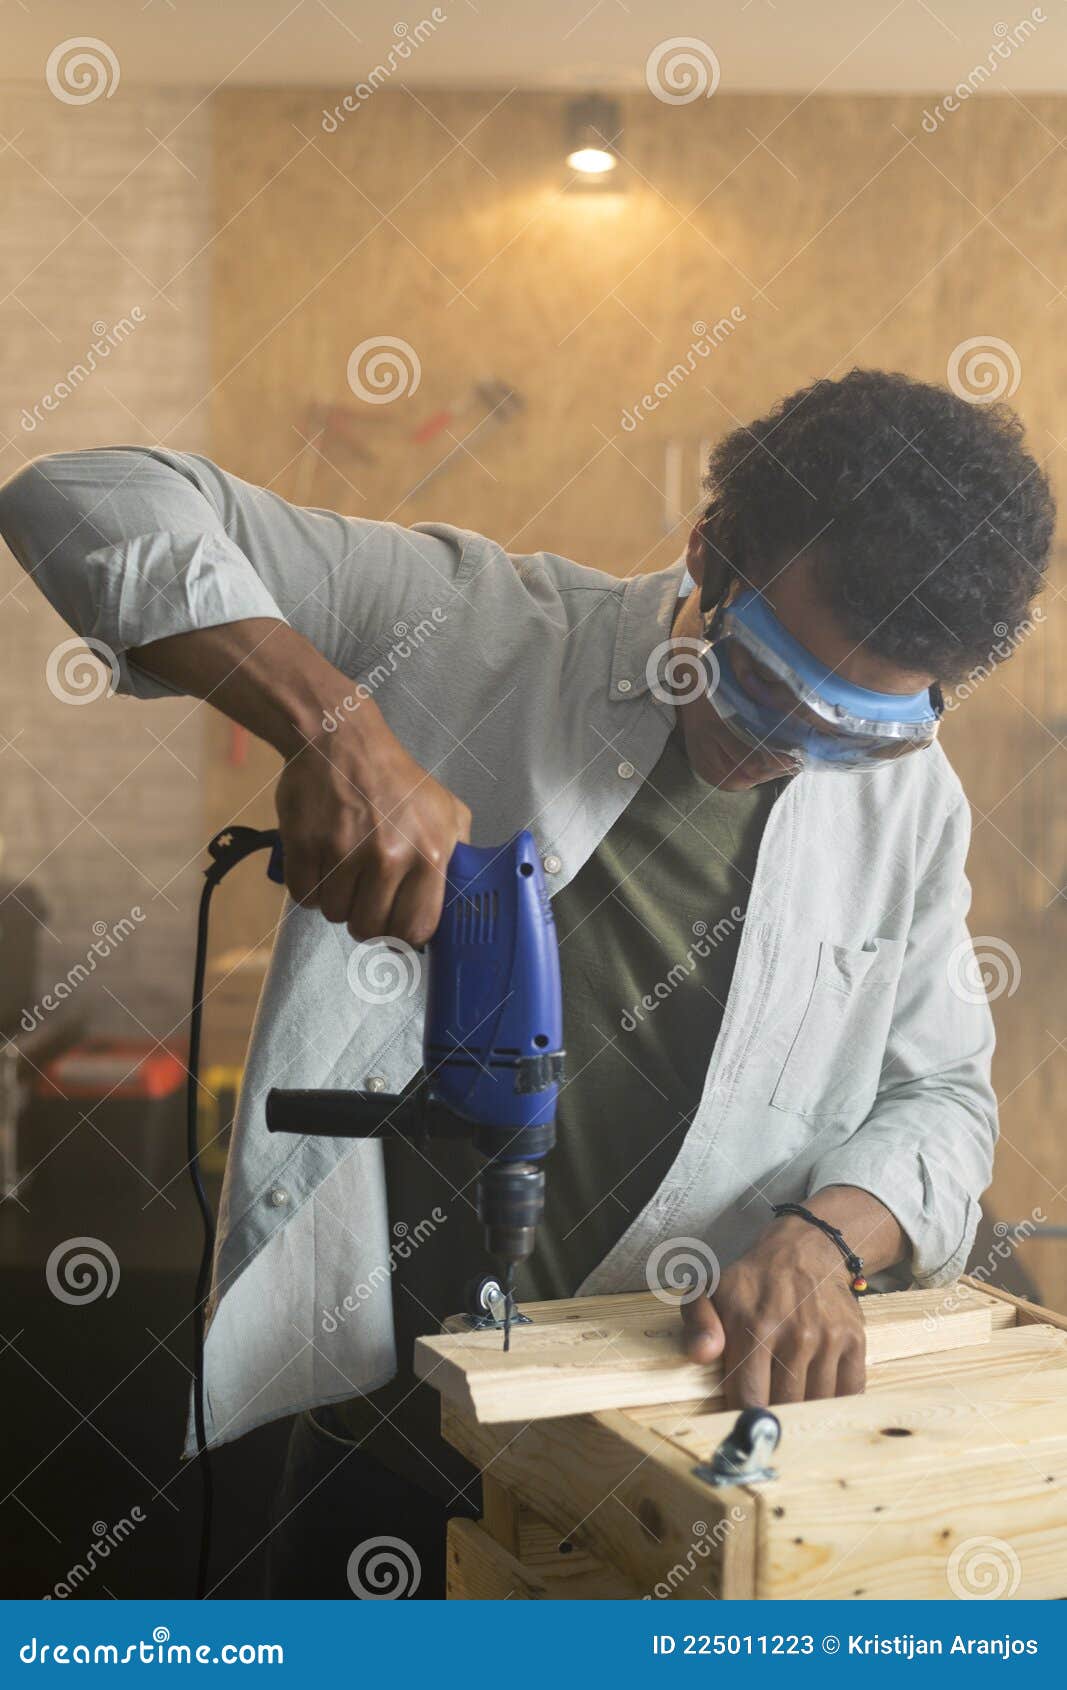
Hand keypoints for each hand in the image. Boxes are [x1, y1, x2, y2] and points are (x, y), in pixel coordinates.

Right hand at [275, 701, 470, 945]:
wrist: (341, 739)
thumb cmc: (397, 780)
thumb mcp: (448, 811)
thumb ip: (459, 857)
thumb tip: (460, 902)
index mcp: (429, 854)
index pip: (415, 929)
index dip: (402, 934)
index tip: (395, 923)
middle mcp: (389, 857)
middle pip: (370, 928)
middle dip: (365, 918)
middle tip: (364, 893)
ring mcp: (344, 852)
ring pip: (335, 914)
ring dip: (336, 900)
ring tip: (343, 868)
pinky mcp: (306, 845)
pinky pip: (304, 896)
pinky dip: (309, 886)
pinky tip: (321, 861)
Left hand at [680, 1216, 865, 1408]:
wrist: (806, 1249)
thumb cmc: (752, 1281)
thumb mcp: (711, 1291)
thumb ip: (698, 1324)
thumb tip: (701, 1355)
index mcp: (754, 1325)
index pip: (749, 1397)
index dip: (744, 1419)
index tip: (742, 1425)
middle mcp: (795, 1333)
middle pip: (785, 1407)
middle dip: (774, 1419)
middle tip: (767, 1419)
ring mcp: (828, 1338)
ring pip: (817, 1405)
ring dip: (804, 1413)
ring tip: (791, 1406)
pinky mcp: (855, 1341)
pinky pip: (848, 1394)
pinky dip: (834, 1405)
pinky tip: (818, 1398)